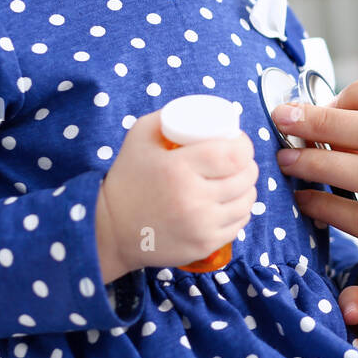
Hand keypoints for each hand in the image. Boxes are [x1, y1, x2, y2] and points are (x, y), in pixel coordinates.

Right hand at [96, 109, 257, 279]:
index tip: (237, 142)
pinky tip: (229, 203)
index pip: (235, 154)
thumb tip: (205, 113)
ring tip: (235, 181)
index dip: (244, 145)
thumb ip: (170, 118)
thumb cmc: (128, 177)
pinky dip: (239, 211)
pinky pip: (239, 224)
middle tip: (237, 161)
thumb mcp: (140, 136)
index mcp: (178, 169)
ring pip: (247, 201)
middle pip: (245, 177)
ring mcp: (201, 226)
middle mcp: (193, 199)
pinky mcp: (204, 245)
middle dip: (247, 165)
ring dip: (247, 188)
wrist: (110, 229)